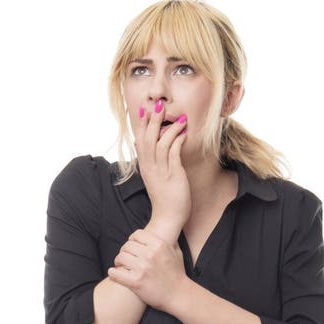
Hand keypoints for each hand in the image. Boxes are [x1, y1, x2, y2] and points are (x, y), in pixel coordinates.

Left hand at [107, 228, 188, 311]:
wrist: (179, 295)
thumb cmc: (177, 274)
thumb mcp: (176, 252)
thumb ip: (168, 240)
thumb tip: (162, 231)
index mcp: (159, 245)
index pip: (136, 235)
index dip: (132, 240)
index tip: (132, 247)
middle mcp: (150, 254)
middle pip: (127, 246)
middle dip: (124, 252)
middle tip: (125, 259)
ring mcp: (143, 268)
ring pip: (120, 257)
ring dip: (118, 262)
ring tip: (121, 267)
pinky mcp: (136, 282)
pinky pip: (116, 273)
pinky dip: (113, 273)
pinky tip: (114, 274)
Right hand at [135, 101, 191, 239]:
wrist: (167, 218)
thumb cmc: (165, 198)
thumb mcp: (156, 177)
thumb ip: (155, 162)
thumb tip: (154, 147)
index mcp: (145, 166)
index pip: (140, 141)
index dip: (142, 124)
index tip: (144, 109)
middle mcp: (150, 167)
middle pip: (148, 139)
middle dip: (153, 121)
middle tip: (158, 105)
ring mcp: (160, 171)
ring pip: (159, 143)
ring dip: (168, 128)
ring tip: (177, 116)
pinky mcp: (172, 175)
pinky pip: (173, 153)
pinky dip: (178, 140)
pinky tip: (183, 132)